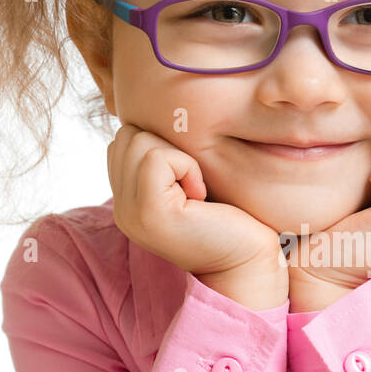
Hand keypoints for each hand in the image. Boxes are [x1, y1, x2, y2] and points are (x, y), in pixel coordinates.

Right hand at [107, 124, 281, 276]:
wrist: (250, 261)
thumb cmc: (232, 217)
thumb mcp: (189, 179)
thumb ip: (165, 156)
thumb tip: (159, 110)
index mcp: (127, 199)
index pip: (125, 137)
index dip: (164, 145)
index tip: (190, 181)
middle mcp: (120, 208)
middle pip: (128, 133)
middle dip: (168, 147)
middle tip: (195, 188)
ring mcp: (129, 213)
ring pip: (138, 140)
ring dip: (180, 157)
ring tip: (197, 194)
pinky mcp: (148, 213)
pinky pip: (156, 157)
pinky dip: (186, 167)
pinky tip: (200, 197)